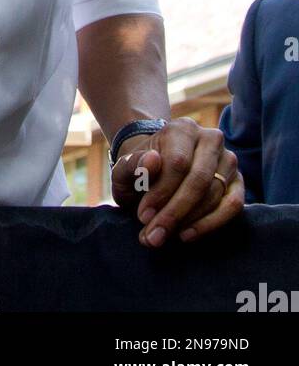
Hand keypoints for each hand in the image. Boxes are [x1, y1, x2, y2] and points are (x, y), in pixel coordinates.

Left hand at [112, 118, 243, 246]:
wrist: (156, 172)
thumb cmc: (140, 171)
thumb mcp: (127, 168)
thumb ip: (133, 164)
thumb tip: (152, 161)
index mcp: (182, 129)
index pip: (177, 162)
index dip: (161, 193)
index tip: (143, 216)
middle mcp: (210, 139)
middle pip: (199, 180)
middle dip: (174, 212)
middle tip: (154, 235)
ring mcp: (228, 160)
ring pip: (214, 194)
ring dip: (189, 221)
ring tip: (164, 236)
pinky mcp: (238, 183)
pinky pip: (233, 205)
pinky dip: (211, 224)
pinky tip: (187, 234)